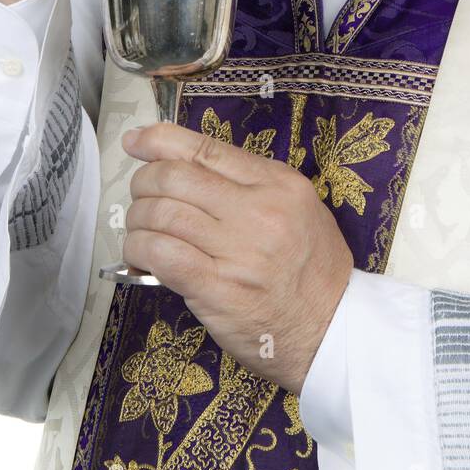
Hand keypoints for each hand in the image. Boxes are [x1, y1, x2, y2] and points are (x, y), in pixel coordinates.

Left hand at [121, 122, 353, 394]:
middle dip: (143, 182)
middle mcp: (257, 210)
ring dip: (138, 220)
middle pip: (174, 177)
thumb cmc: (313, 269)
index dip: (159, 140)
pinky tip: (141, 256)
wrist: (333, 329)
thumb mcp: (297, 207)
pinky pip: (162, 255)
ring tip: (141, 231)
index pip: (205, 148)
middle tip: (140, 197)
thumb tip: (188, 164)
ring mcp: (237, 251)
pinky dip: (140, 250)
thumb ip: (249, 183)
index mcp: (277, 183)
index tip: (136, 141)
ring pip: (161, 214)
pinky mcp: (217, 289)